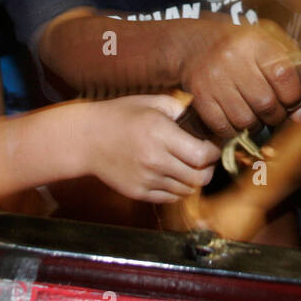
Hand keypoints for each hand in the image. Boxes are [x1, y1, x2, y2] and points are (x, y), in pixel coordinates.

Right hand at [82, 94, 220, 202]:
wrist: (86, 139)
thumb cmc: (120, 116)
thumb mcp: (151, 102)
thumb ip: (180, 109)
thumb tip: (204, 119)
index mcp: (160, 133)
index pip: (202, 154)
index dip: (214, 153)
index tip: (212, 147)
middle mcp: (155, 159)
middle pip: (199, 177)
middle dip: (208, 169)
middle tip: (205, 161)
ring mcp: (146, 179)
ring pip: (187, 190)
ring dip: (194, 180)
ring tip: (189, 168)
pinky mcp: (138, 192)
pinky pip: (170, 198)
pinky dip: (177, 189)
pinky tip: (173, 176)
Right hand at [182, 20, 300, 137]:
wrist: (192, 46)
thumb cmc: (238, 47)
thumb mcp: (266, 43)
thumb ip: (291, 69)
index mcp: (254, 42)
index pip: (284, 75)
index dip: (295, 95)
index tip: (294, 100)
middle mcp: (232, 59)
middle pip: (267, 103)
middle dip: (277, 115)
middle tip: (275, 111)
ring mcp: (214, 80)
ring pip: (247, 121)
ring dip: (257, 125)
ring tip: (256, 115)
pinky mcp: (200, 98)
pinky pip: (225, 128)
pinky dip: (235, 131)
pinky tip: (237, 119)